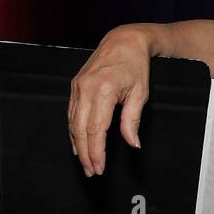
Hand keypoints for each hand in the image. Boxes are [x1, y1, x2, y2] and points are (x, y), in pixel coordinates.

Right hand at [68, 24, 155, 175]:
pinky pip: (72, 114)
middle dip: (85, 154)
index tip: (100, 167)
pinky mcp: (75, 86)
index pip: (96, 130)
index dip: (96, 152)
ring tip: (85, 162)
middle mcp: (86, 89)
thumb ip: (132, 120)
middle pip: (80, 130)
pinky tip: (77, 143)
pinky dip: (73, 131)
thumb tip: (132, 144)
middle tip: (92, 171)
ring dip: (78, 145)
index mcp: (104, 91)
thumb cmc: (136, 66)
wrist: (124, 41)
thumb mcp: (141, 93)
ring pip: (73, 124)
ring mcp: (77, 87)